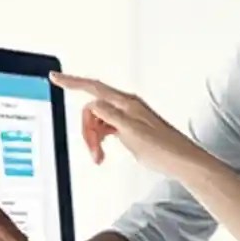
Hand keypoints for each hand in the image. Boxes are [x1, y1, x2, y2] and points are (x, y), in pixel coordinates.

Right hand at [48, 71, 210, 177]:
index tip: (56, 78)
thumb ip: (111, 116)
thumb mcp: (131, 132)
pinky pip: (107, 129)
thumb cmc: (164, 149)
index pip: (94, 88)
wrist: (183, 162)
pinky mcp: (131, 129)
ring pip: (99, 121)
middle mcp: (128, 107)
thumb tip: (94, 105)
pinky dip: (101, 140)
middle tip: (92, 150)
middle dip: (86, 129)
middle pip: (93, 109)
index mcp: (127, 104)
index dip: (72, 82)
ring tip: (99, 156)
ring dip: (93, 138)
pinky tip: (103, 152)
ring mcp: (129, 118)